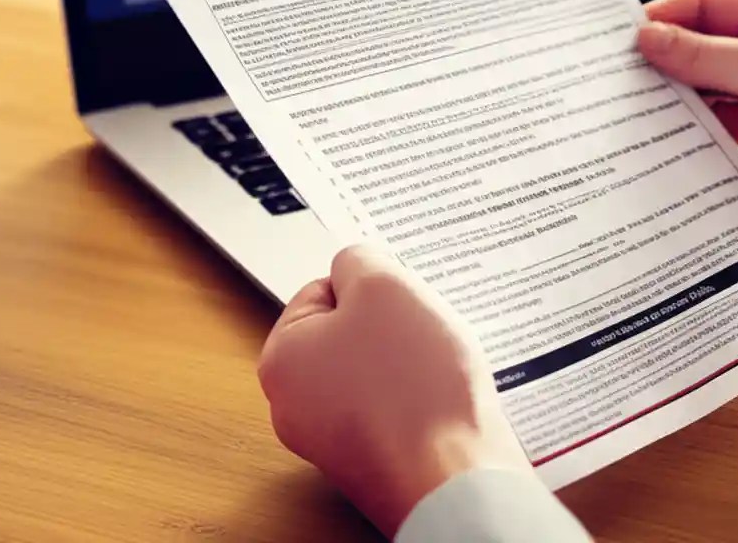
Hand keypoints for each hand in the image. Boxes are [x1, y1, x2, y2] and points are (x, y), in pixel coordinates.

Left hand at [257, 245, 528, 535]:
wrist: (455, 478)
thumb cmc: (415, 385)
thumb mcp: (385, 286)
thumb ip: (360, 259)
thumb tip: (355, 266)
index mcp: (282, 358)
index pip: (322, 291)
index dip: (369, 288)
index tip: (399, 304)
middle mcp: (295, 405)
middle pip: (348, 333)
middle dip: (391, 327)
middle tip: (420, 335)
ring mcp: (332, 439)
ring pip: (376, 371)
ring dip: (409, 361)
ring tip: (436, 371)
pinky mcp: (372, 462)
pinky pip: (395, 409)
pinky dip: (420, 398)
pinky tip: (442, 401)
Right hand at [638, 0, 737, 245]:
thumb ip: (707, 55)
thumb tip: (650, 37)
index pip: (706, 5)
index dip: (663, 19)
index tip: (622, 40)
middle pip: (700, 47)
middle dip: (663, 62)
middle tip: (618, 80)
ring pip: (705, 89)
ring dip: (676, 100)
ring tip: (636, 113)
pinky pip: (717, 126)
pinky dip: (693, 132)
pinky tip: (667, 141)